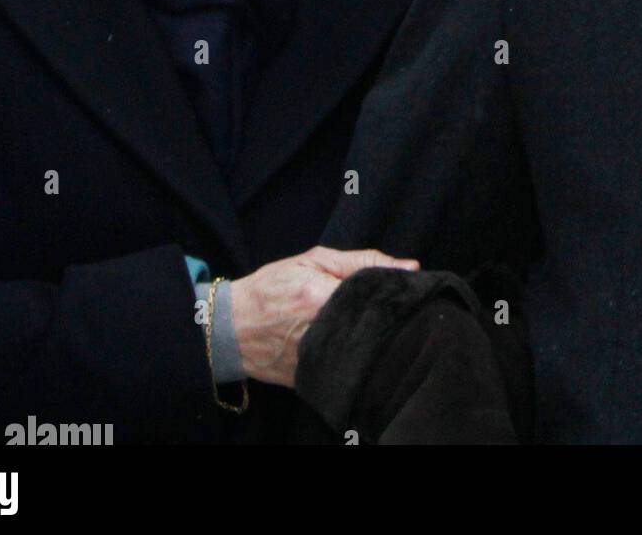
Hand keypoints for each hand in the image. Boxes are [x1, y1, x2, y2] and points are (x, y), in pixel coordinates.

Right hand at [229, 246, 418, 388]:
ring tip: (374, 322)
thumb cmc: (272, 286)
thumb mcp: (313, 260)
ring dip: (375, 336)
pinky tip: (356, 342)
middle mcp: (320, 333)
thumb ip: (363, 261)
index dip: (398, 293)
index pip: (379, 297)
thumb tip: (411, 266)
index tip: (409, 288)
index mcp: (320, 297)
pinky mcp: (312, 380)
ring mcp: (316, 360)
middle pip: (377, 327)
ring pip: (366, 350)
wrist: (230, 327)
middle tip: (399, 306)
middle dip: (391, 317)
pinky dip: (356, 355)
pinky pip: (347, 367)